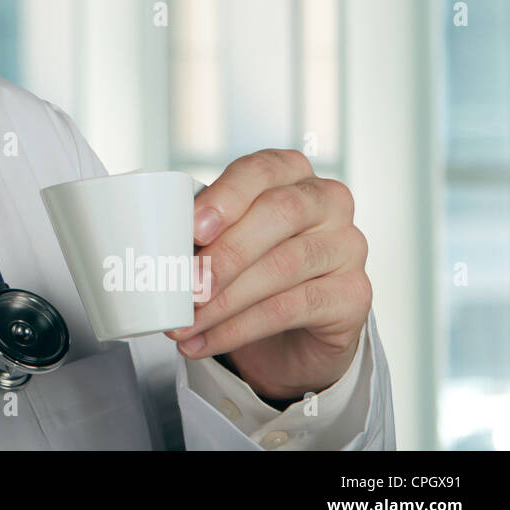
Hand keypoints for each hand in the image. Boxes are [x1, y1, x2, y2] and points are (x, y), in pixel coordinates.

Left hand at [164, 149, 371, 402]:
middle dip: (226, 253)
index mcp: (291, 172)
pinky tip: (206, 340)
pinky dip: (240, 328)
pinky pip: (292, 308)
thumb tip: (155, 248)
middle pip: (281, 213)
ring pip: (284, 267)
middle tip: (186, 285)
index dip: (227, 197)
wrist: (292, 328)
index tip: (193, 229)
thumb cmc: (250, 264)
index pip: (262, 169)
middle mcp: (328, 201)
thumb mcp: (223, 238)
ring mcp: (348, 246)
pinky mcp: (354, 295)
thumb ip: (199, 232)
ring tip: (183, 324)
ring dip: (224, 301)